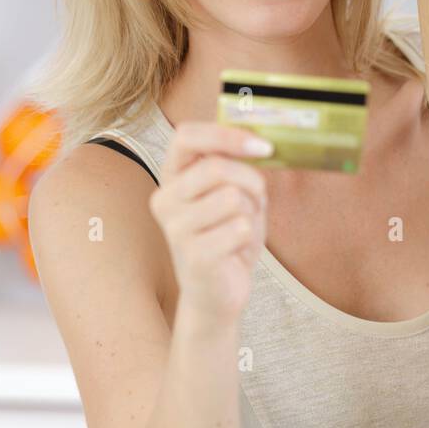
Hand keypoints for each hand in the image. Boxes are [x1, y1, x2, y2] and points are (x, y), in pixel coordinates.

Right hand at [149, 121, 271, 323]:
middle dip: (251, 181)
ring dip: (251, 213)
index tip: (263, 145)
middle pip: (217, 168)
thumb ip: (237, 164)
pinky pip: (240, 228)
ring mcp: (175, 229)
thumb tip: (258, 137)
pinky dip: (250, 237)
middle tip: (257, 200)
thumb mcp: (234, 192)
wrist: (217, 294)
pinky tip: (236, 251)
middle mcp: (165, 199)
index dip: (226, 134)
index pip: (186, 136)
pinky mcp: (193, 255)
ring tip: (240, 230)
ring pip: (233, 198)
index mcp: (172, 176)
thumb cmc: (228, 236)